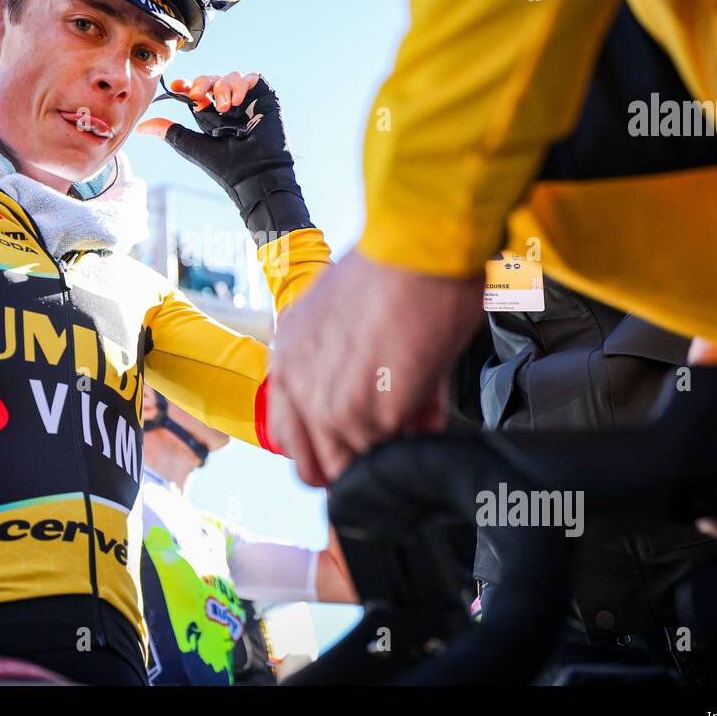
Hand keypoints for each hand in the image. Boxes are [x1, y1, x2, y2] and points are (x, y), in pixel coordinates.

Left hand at [137, 73, 310, 239]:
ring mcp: (246, 101)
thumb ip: (168, 131)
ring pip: (230, 76)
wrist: (253, 173)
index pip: (197, 91)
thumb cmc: (223, 166)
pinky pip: (251, 78)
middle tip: (198, 96)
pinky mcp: (264, 98)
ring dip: (223, 87)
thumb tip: (140, 127)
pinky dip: (242, 85)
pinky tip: (236, 101)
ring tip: (224, 107)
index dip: (187, 85)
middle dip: (202, 83)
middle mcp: (228, 106)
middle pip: (211, 80)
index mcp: (210, 115)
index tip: (177, 86)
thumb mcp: (189, 145)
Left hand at [268, 248, 484, 486]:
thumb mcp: (337, 313)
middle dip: (356, 459)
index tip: (347, 445)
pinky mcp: (375, 418)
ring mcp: (334, 409)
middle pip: (318, 468)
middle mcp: (299, 389)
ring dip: (391, 442)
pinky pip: (401, 448)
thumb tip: (361, 392)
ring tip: (415, 396)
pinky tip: (431, 392)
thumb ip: (335, 361)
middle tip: (388, 436)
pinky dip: (422, 430)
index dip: (322, 448)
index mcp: (285, 360)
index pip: (288, 437)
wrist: (418, 247)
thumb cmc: (388, 266)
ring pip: (362, 464)